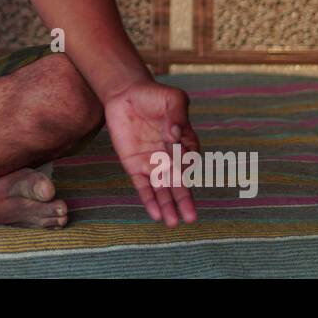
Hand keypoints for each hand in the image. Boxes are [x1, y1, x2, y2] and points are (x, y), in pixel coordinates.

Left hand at [103, 79, 200, 226]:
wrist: (126, 94)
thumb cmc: (154, 95)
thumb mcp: (172, 98)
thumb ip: (177, 114)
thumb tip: (175, 134)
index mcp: (185, 143)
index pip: (189, 159)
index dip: (188, 165)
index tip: (186, 166)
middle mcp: (171, 157)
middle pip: (179, 182)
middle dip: (184, 200)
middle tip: (191, 217)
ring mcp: (153, 163)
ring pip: (162, 189)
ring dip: (167, 206)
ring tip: (173, 223)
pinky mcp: (135, 166)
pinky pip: (143, 186)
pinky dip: (148, 199)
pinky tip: (155, 214)